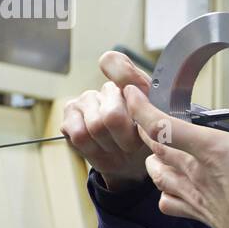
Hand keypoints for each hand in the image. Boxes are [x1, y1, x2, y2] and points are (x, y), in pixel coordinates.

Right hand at [61, 52, 153, 188]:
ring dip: (111, 146)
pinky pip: (79, 136)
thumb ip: (150, 106)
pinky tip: (102, 148)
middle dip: (126, 139)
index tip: (131, 95)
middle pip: (112, 115)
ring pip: (95, 127)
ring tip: (118, 147)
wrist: (132, 164)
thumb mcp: (160, 125)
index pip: (114, 63)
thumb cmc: (147, 141)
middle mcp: (107, 89)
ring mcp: (85, 101)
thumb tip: (130, 91)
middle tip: (133, 144)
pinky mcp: (68, 118)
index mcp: (132, 84)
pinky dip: (94, 150)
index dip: (120, 75)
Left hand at [125, 72, 228, 227]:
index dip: (141, 106)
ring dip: (151, 156)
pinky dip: (163, 190)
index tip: (131, 92)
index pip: (162, 125)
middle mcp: (195, 171)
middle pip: (152, 146)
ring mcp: (193, 195)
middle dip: (144, 126)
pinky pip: (167, 201)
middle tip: (145, 111)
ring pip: (154, 172)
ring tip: (156, 145)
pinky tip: (171, 184)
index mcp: (211, 150)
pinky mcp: (198, 214)